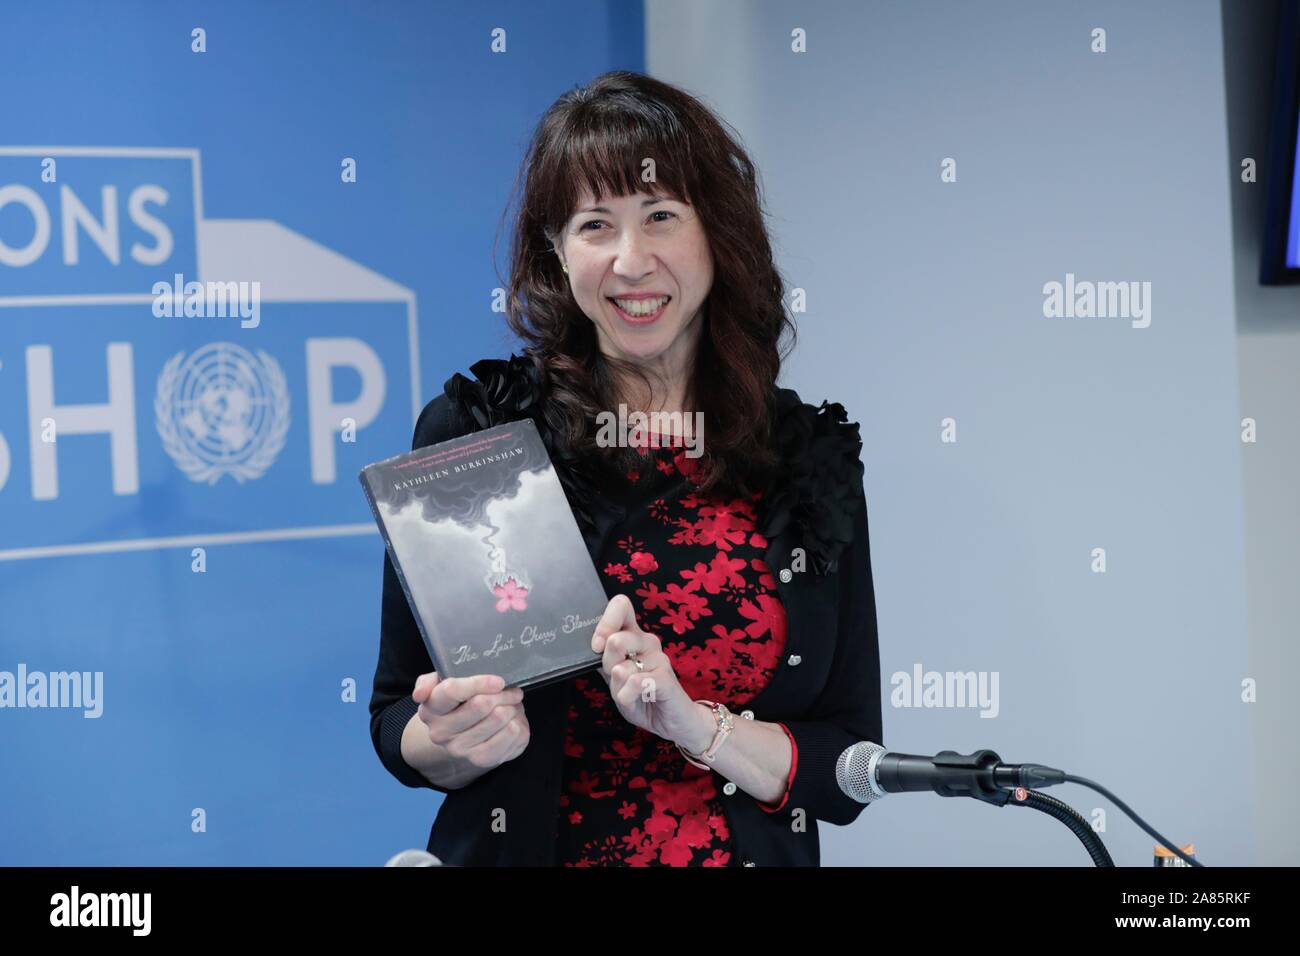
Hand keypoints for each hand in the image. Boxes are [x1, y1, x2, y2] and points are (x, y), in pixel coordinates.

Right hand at [411, 671, 528, 772]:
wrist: (459, 738)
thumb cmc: (455, 704)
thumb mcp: (438, 687)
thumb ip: (428, 682)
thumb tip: (420, 694)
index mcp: (431, 710)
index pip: (452, 691)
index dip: (478, 683)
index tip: (498, 681)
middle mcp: (442, 733)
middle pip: (481, 705)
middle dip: (503, 693)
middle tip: (512, 690)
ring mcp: (462, 749)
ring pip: (500, 718)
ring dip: (512, 706)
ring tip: (511, 704)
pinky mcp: (483, 759)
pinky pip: (513, 735)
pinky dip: (519, 722)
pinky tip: (514, 720)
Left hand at [591, 594, 708, 749]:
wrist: (673, 722)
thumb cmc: (643, 698)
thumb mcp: (617, 681)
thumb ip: (605, 663)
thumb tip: (597, 647)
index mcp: (635, 637)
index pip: (621, 606)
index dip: (605, 622)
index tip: (597, 646)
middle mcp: (648, 642)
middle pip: (615, 640)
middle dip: (607, 666)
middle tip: (617, 679)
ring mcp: (659, 659)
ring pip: (620, 667)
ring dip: (618, 688)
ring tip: (632, 693)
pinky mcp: (665, 678)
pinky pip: (634, 683)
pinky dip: (628, 697)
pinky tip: (638, 700)